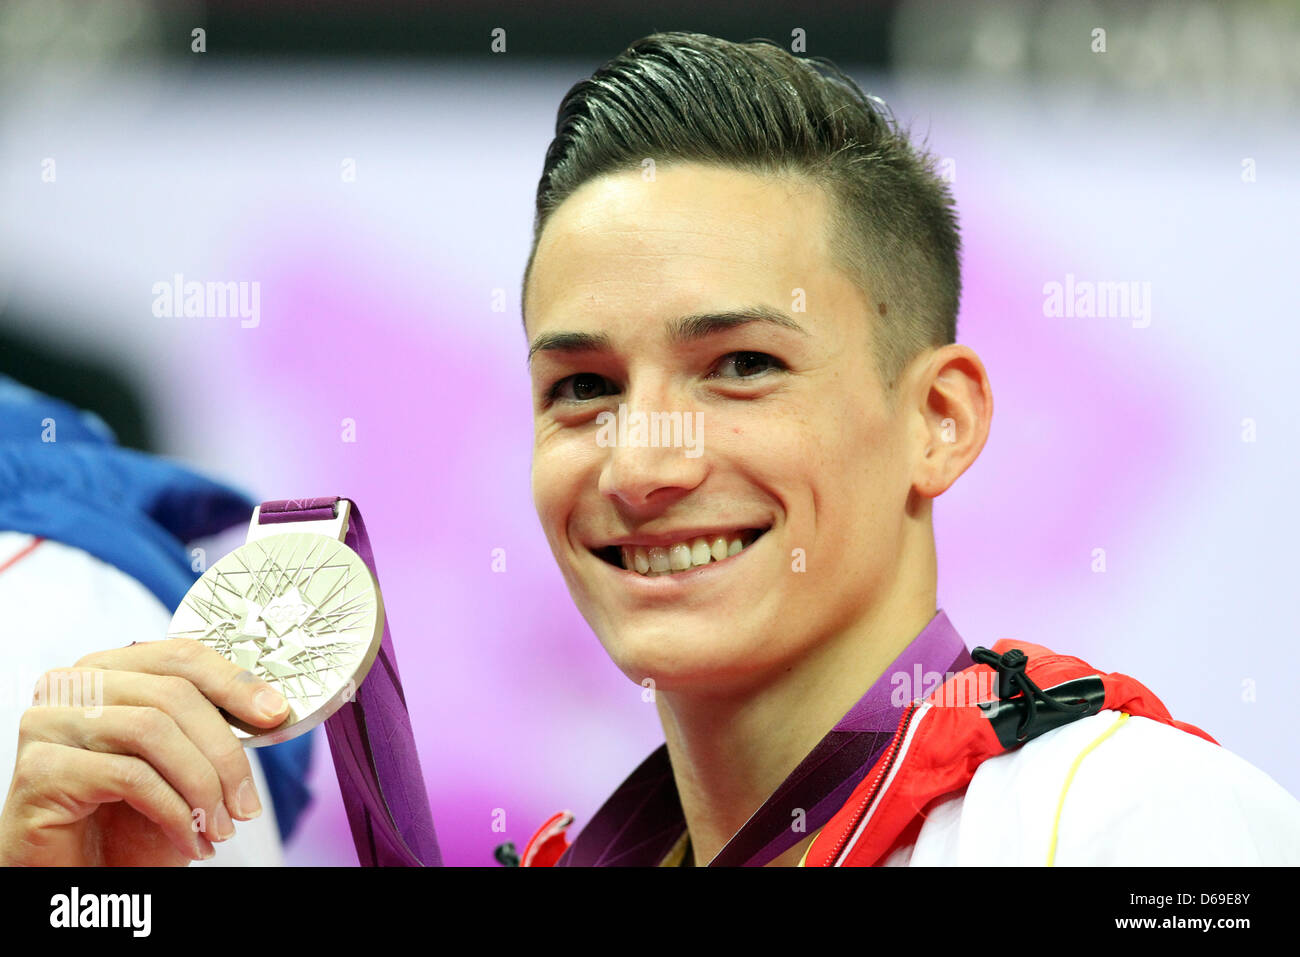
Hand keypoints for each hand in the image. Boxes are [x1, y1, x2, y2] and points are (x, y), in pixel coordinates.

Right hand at [0, 638, 289, 865]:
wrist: (82, 872)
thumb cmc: (130, 817)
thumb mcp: (182, 763)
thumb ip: (211, 724)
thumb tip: (272, 706)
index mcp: (109, 669)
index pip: (180, 656)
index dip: (234, 682)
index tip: (277, 714)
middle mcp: (72, 684)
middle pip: (172, 694)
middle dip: (224, 753)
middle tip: (248, 805)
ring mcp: (48, 722)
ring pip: (151, 730)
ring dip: (201, 786)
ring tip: (220, 828)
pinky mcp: (39, 769)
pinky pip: (128, 775)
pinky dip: (173, 811)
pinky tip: (189, 839)